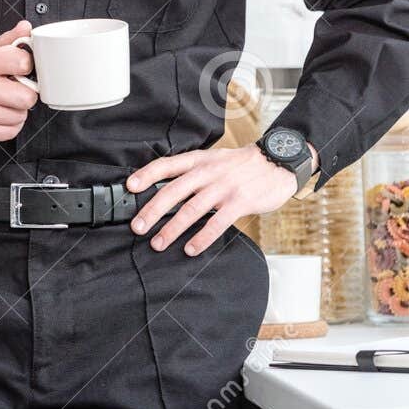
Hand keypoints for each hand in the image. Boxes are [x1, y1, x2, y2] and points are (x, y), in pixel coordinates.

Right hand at [0, 21, 38, 145]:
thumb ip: (5, 41)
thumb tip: (26, 28)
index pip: (22, 62)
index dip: (27, 65)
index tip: (20, 67)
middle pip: (27, 97)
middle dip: (25, 94)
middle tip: (13, 90)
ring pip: (21, 115)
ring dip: (16, 110)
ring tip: (1, 103)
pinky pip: (12, 131)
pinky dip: (9, 125)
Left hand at [125, 143, 318, 255]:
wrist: (278, 162)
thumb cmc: (241, 165)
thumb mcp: (214, 159)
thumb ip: (192, 172)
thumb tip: (165, 189)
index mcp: (199, 160)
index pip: (167, 165)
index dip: (146, 175)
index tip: (130, 188)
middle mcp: (208, 172)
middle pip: (173, 191)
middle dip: (152, 211)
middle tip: (137, 227)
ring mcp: (224, 187)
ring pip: (191, 210)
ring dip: (172, 229)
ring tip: (158, 243)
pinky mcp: (240, 202)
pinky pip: (217, 223)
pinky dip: (201, 238)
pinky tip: (190, 249)